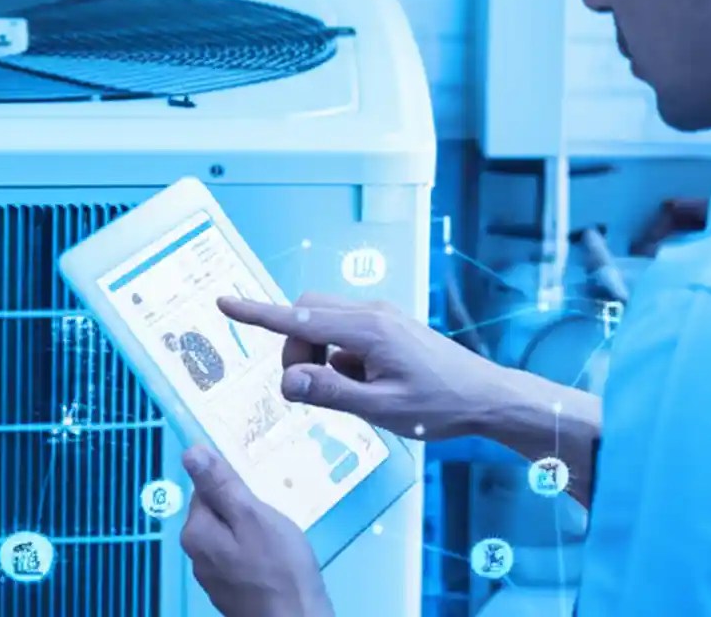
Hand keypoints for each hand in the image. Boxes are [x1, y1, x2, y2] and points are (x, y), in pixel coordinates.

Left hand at [180, 445, 332, 616]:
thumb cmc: (279, 567)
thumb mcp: (252, 516)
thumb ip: (221, 484)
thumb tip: (190, 450)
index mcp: (196, 531)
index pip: (205, 489)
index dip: (234, 487)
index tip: (259, 494)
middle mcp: (195, 555)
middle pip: (216, 513)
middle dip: (243, 509)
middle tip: (273, 515)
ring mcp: (212, 577)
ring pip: (229, 536)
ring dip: (250, 531)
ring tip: (278, 537)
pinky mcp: (230, 591)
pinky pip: (238, 558)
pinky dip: (255, 553)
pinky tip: (275, 559)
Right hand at [217, 292, 502, 439]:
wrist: (486, 397)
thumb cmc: (439, 406)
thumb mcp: (381, 408)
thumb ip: (330, 392)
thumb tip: (286, 379)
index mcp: (368, 330)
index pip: (298, 317)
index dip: (257, 313)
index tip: (224, 303)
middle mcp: (371, 314)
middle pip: (306, 314)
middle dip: (294, 347)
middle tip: (308, 390)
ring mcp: (380, 317)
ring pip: (323, 324)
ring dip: (316, 354)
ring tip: (345, 393)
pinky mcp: (386, 328)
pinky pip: (344, 335)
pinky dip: (337, 358)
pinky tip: (363, 386)